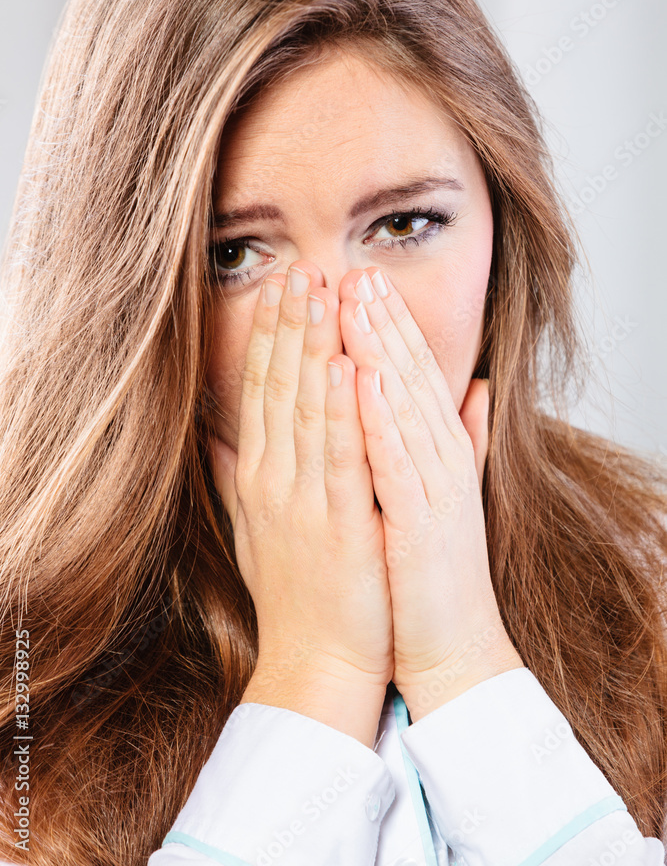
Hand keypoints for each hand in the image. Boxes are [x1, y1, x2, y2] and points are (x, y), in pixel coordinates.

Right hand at [206, 260, 394, 698]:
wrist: (318, 662)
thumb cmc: (296, 592)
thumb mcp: (256, 526)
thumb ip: (235, 475)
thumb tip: (213, 433)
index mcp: (260, 475)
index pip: (262, 388)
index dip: (271, 335)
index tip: (283, 286)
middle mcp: (273, 479)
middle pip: (278, 386)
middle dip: (289, 325)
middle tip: (300, 268)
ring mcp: (302, 501)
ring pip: (305, 409)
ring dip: (312, 349)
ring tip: (320, 295)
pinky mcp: (337, 525)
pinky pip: (338, 458)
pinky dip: (340, 411)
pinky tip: (344, 367)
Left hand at [338, 266, 523, 720]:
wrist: (449, 646)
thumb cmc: (426, 571)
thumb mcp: (433, 494)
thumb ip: (448, 439)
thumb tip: (473, 388)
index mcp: (435, 452)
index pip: (409, 375)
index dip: (386, 324)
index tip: (357, 279)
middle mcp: (440, 459)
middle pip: (408, 376)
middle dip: (380, 319)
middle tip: (354, 266)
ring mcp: (434, 488)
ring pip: (404, 405)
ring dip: (379, 349)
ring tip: (355, 298)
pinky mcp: (422, 523)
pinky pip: (397, 462)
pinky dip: (381, 418)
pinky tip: (362, 378)